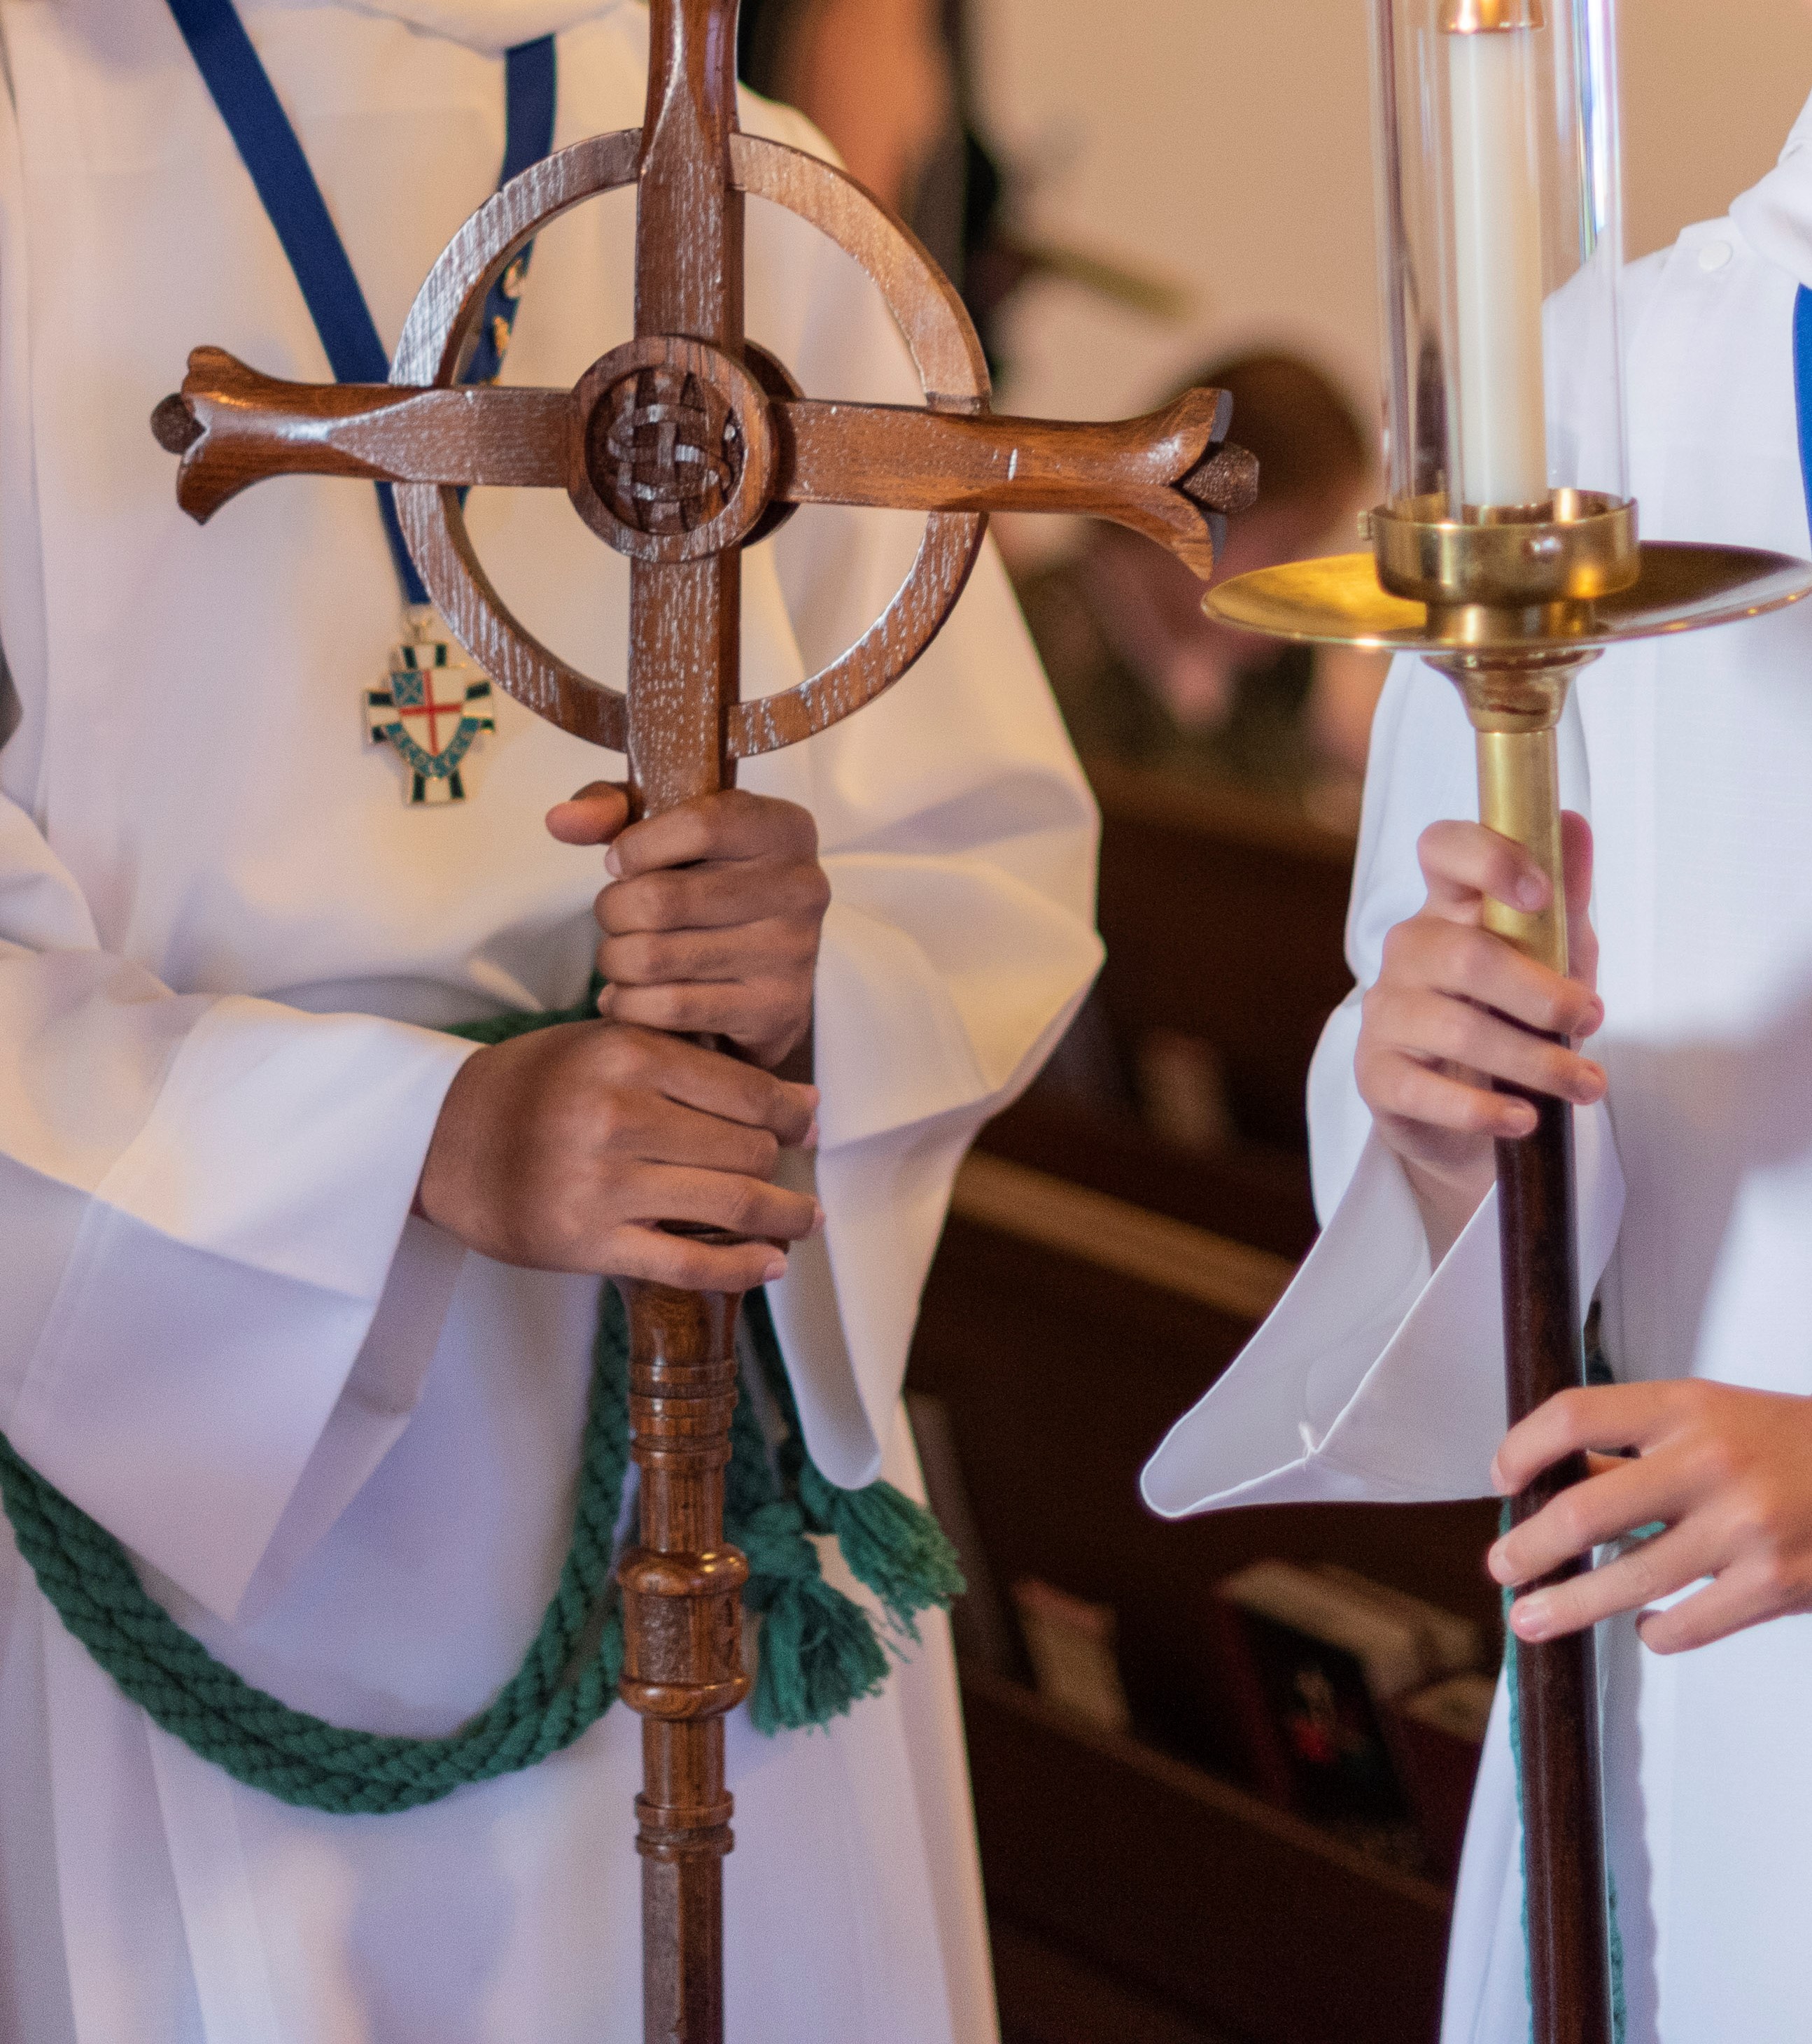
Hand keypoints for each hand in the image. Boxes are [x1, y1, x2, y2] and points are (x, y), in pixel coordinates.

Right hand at [418, 1020, 820, 1291]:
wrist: (440, 1139)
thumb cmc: (534, 1087)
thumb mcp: (602, 1045)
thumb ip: (685, 1063)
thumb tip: (794, 1101)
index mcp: (626, 1053)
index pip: (744, 1088)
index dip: (790, 1112)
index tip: (808, 1124)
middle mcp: (617, 1114)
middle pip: (746, 1148)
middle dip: (780, 1165)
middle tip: (793, 1175)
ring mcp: (602, 1182)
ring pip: (731, 1204)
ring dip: (784, 1218)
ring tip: (803, 1221)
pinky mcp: (588, 1242)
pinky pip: (690, 1264)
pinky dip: (743, 1269)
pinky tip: (771, 1265)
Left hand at [546, 784, 830, 1069]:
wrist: (765, 972)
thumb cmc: (712, 885)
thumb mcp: (672, 830)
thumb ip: (614, 809)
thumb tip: (561, 821)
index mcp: (785, 828)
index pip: (699, 825)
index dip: (637, 847)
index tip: (619, 863)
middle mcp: (802, 887)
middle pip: (661, 899)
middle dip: (612, 911)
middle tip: (613, 918)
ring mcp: (793, 953)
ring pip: (656, 957)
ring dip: (615, 960)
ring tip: (618, 956)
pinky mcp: (776, 1009)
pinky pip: (672, 1007)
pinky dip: (630, 1004)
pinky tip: (626, 995)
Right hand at [1354, 812, 1605, 1258]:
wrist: (1473, 1107)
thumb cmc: (1516, 1015)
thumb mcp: (1553, 955)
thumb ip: (1564, 900)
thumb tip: (1575, 824)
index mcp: (1450, 906)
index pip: (1442, 850)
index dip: (1486, 859)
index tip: (1540, 895)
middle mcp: (1409, 950)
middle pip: (1464, 955)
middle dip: (1541, 993)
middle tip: (1594, 1019)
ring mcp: (1385, 1012)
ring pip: (1456, 1028)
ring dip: (1535, 1061)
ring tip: (1586, 1084)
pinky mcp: (1376, 1075)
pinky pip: (1424, 1091)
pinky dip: (1482, 1109)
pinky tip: (1522, 1117)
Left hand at [1488, 1381, 1811, 1653]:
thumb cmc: (1788, 1446)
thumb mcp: (1712, 1419)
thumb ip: (1637, 1448)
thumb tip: (1551, 1478)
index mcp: (1687, 1408)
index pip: (1574, 1417)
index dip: (1521, 1448)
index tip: (1501, 1478)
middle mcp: (1711, 1462)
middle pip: (1583, 1511)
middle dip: (1527, 1547)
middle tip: (1500, 1566)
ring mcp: (1745, 1528)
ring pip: (1626, 1582)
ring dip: (1566, 1605)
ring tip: (1530, 1618)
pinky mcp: (1775, 1587)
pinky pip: (1684, 1625)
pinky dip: (1654, 1632)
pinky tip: (1645, 1626)